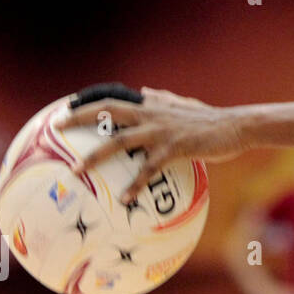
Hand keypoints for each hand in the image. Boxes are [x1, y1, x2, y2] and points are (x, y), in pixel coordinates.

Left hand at [55, 86, 246, 201]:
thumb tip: (144, 93)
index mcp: (152, 106)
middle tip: (57, 128)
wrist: (236, 126)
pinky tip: (125, 200)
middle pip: (108, 112)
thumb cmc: (211, 120)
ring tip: (76, 172)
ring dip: (95, 157)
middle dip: (80, 118)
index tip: (64, 111)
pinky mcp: (175, 148)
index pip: (113, 100)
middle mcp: (152, 115)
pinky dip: (135, 184)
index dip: (87, 104)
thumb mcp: (184, 105)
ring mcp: (161, 131)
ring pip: (119, 141)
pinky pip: (148, 169)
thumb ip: (162, 99)